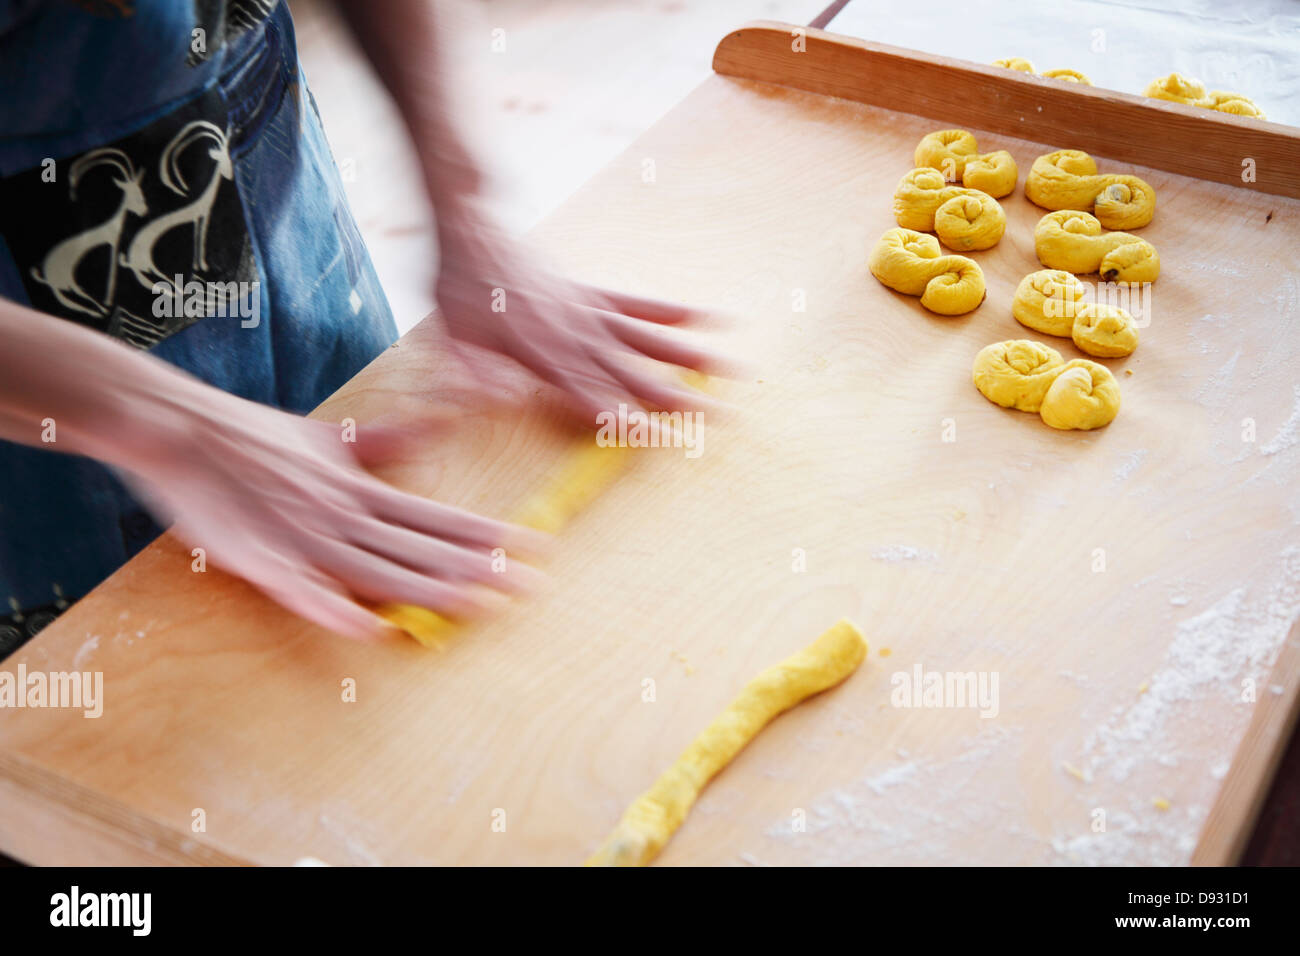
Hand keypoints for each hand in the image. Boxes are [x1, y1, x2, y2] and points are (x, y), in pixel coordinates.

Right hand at [118, 392, 542, 641]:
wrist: (183, 428)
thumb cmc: (255, 436)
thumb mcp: (330, 437)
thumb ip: (386, 442)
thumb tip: (439, 429)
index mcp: (361, 490)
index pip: (437, 518)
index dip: (485, 535)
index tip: (532, 545)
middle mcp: (344, 515)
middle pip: (421, 551)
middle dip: (478, 572)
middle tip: (530, 588)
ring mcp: (305, 540)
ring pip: (379, 573)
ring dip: (429, 593)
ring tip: (479, 608)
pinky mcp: (262, 561)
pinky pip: (306, 592)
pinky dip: (339, 611)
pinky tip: (374, 630)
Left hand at [434, 204, 729, 424]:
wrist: (469, 224)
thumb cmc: (455, 283)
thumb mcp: (448, 332)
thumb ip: (469, 372)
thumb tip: (491, 402)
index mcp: (537, 350)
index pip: (584, 391)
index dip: (616, 414)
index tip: (649, 435)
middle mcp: (572, 332)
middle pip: (630, 372)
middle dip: (672, 397)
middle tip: (715, 415)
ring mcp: (587, 310)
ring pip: (643, 339)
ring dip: (686, 356)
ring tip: (726, 369)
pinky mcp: (590, 292)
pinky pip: (635, 303)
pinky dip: (668, 310)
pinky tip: (703, 317)